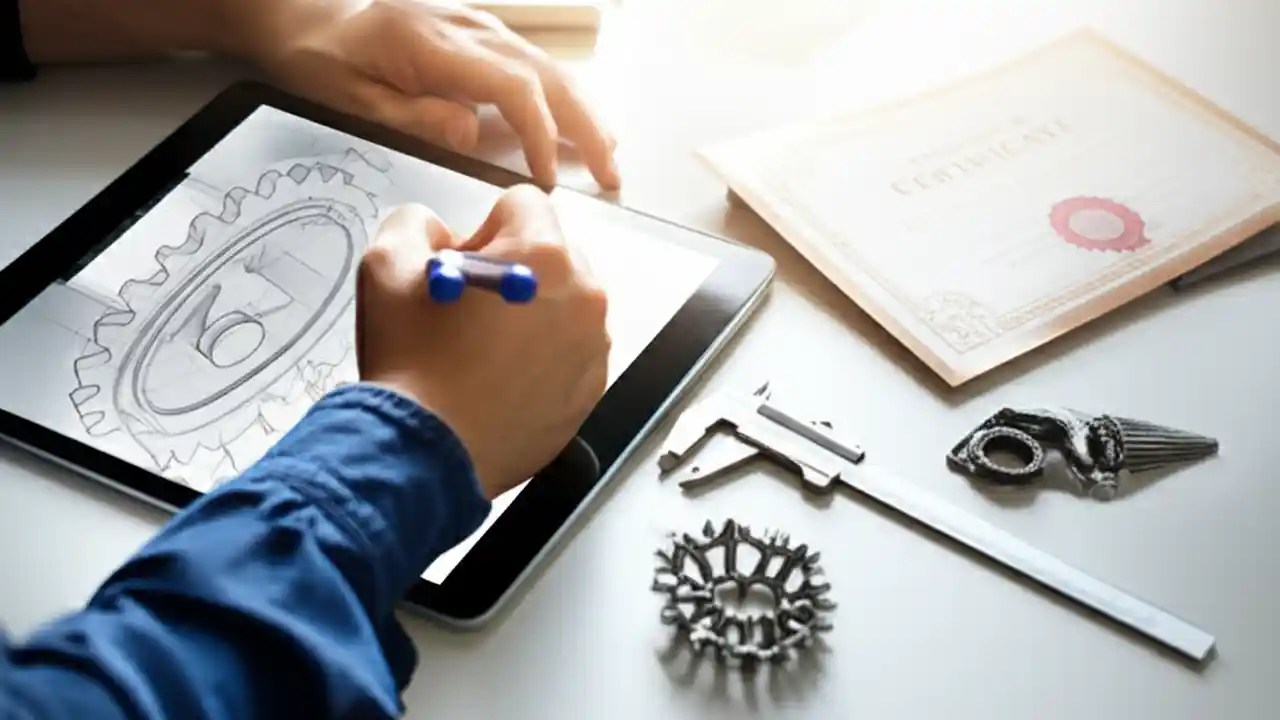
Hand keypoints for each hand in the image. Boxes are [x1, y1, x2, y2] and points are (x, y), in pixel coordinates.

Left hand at [228, 0, 619, 189]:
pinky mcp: (483, 35)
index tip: (548, 177)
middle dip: (584, 126)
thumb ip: (414, 118)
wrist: (315, 22)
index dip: (539, 133)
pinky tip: (584, 119)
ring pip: (549, 67)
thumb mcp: (356, 101)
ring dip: (585, 111)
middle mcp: (466, 26)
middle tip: (610, 173)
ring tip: (611, 153)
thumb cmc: (328, 62)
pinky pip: (536, 65)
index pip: (512, 86)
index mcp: (434, 41)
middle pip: (545, 75)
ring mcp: (479, 26)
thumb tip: (469, 136)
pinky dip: (566, 96)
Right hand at [355, 186, 609, 498]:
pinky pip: (570, 352)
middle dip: (514, 268)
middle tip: (470, 308)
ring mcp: (592, 348)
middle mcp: (583, 297)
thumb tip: (439, 232)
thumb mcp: (386, 264)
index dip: (483, 227)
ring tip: (482, 348)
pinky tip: (499, 378)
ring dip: (531, 311)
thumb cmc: (408, 360)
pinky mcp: (590, 391)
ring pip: (565, 304)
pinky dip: (542, 356)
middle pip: (553, 253)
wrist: (424, 453)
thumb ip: (415, 223)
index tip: (461, 265)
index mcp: (543, 256)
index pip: (523, 204)